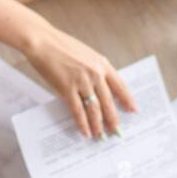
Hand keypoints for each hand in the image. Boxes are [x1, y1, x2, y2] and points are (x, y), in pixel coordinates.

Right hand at [24, 23, 137, 139]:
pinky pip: (77, 110)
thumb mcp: (86, 55)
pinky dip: (82, 123)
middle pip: (108, 101)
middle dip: (113, 119)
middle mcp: (95, 73)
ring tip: (101, 136)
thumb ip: (95, 70)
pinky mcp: (67, 88)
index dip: (127, 99)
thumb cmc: (61, 46)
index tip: (133, 110)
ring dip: (98, 124)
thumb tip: (99, 89)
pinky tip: (85, 131)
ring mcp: (82, 81)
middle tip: (117, 132)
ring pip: (94, 109)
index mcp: (102, 64)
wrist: (42, 41)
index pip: (120, 85)